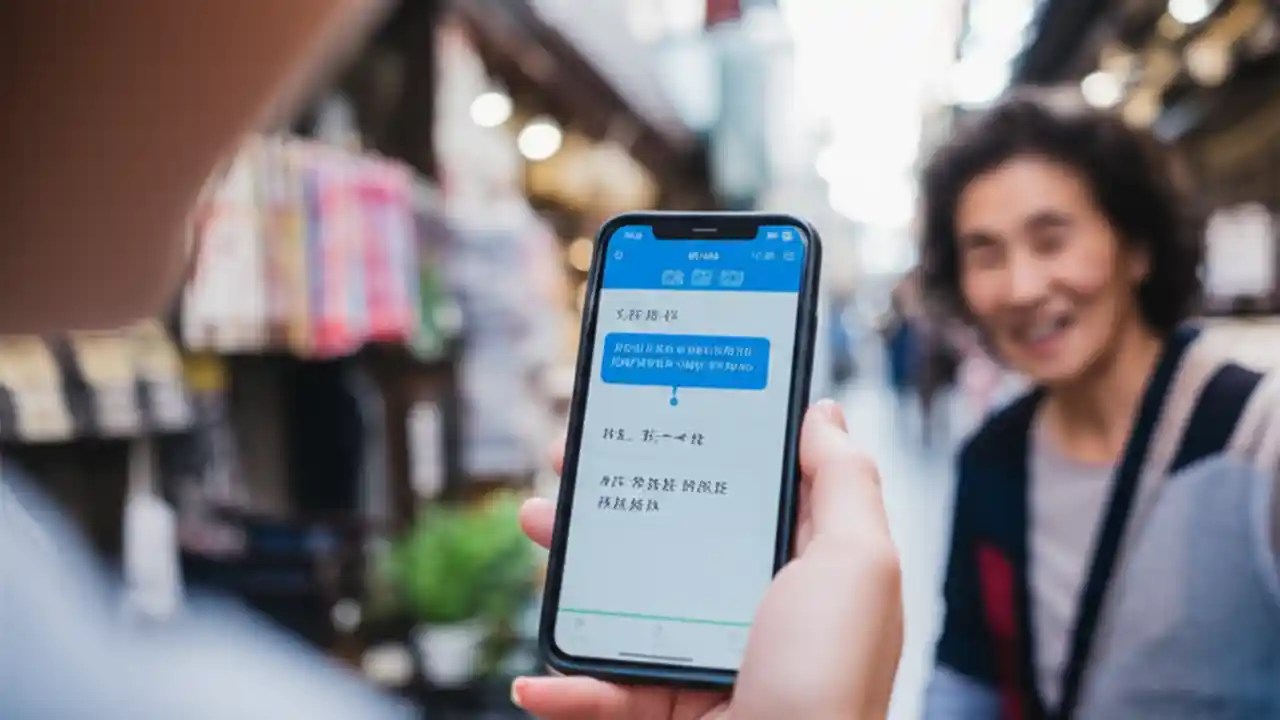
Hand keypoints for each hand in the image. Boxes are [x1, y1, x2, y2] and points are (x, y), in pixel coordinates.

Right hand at [512, 399, 902, 718]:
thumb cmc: (834, 680)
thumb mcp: (858, 564)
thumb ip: (845, 482)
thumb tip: (822, 414)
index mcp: (801, 566)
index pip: (744, 488)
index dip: (700, 443)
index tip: (654, 407)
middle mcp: (753, 608)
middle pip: (670, 534)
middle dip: (614, 492)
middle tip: (572, 457)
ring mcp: (706, 660)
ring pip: (623, 601)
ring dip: (570, 566)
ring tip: (536, 521)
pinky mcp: (668, 712)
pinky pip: (603, 692)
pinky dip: (564, 688)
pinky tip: (537, 680)